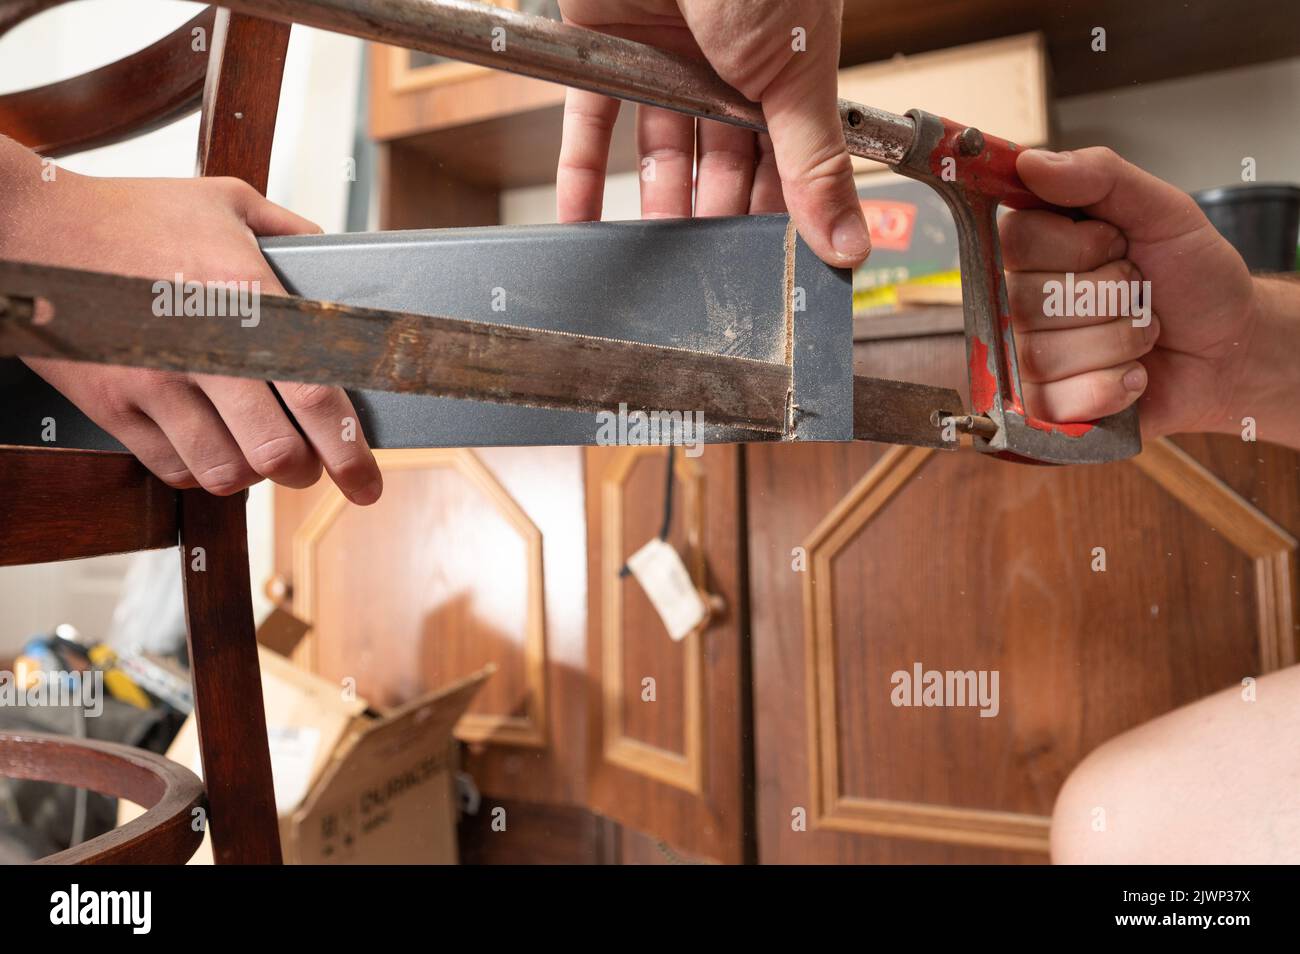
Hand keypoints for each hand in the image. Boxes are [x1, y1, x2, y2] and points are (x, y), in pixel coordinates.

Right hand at [0, 145, 382, 503]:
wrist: (29, 226)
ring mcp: (153, 380)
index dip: (349, 450)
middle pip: (274, 451)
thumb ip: (290, 231)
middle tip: (309, 464)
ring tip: (257, 453)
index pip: (314, 393)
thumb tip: (334, 256)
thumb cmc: (131, 212)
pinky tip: (210, 446)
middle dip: (304, 471)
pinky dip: (202, 470)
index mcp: (245, 295)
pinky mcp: (113, 405)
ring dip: (252, 474)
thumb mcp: (225, 199)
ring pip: (225, 471)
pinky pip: (174, 468)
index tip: (367, 483)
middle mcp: (204, 346)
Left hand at [555, 0, 868, 268]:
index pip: (790, 164)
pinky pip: (592, 126)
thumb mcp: (795, 76)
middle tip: (715, 285)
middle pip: (723, 167)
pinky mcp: (606, 50)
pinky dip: (582, 176)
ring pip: (661, 154)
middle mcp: (728, 69)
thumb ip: (815, 164)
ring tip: (657, 275)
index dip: (785, 218)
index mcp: (787, 71)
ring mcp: (666, 60)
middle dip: (718, 222)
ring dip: (657, 210)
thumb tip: (850, 242)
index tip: (782, 274)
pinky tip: (581, 226)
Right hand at [1001, 147, 1257, 439]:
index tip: (1115, 244)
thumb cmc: (1194, 280)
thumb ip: (1101, 176)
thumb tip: (1032, 161)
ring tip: (1143, 333)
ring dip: (1119, 341)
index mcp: (1040, 248)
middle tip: (1138, 292)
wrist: (1231, 347)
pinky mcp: (1045, 406)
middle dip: (1109, 296)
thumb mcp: (1163, 210)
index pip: (1017, 238)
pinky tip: (1133, 375)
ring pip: (1046, 352)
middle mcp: (1023, 301)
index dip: (1076, 246)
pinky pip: (1056, 400)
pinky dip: (1111, 387)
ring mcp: (1029, 357)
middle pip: (1029, 299)